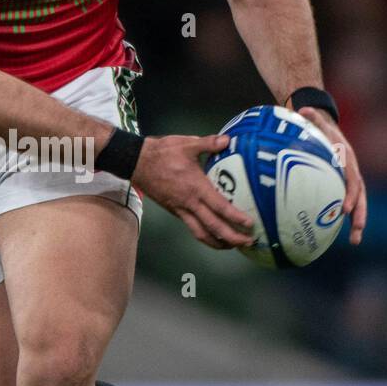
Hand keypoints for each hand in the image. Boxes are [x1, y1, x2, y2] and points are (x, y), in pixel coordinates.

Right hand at [133, 134, 254, 249]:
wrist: (136, 163)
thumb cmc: (162, 153)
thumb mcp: (187, 144)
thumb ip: (209, 143)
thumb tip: (228, 140)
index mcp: (196, 188)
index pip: (220, 207)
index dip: (235, 217)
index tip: (249, 224)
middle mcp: (189, 203)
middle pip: (213, 228)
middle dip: (232, 238)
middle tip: (248, 242)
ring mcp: (180, 210)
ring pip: (201, 233)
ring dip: (218, 243)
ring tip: (232, 246)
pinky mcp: (174, 211)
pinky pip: (192, 228)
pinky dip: (205, 235)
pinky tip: (214, 235)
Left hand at [297, 108, 366, 244]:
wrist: (327, 126)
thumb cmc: (319, 126)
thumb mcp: (315, 119)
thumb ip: (310, 117)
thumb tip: (300, 110)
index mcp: (347, 158)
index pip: (352, 179)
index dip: (350, 194)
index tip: (345, 209)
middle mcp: (352, 171)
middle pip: (360, 195)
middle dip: (360, 214)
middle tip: (357, 231)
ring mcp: (350, 180)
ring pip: (358, 204)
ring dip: (358, 223)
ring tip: (355, 242)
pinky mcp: (343, 187)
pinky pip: (346, 204)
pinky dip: (345, 220)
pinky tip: (334, 236)